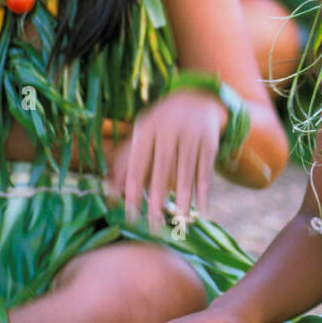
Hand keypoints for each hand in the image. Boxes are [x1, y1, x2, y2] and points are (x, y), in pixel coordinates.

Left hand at [108, 88, 227, 232]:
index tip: (130, 215)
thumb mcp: (143, 133)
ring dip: (183, 198)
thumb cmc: (162, 123)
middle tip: (153, 225)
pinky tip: (200, 209)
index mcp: (147, 127)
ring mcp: (192, 133)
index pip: (137, 162)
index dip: (132, 189)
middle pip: (162, 168)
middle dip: (157, 199)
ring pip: (186, 171)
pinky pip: (205, 170)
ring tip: (179, 222)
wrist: (199, 97)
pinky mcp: (210, 140)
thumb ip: (126, 160)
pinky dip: (203, 191)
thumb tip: (110, 191)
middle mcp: (169, 128)